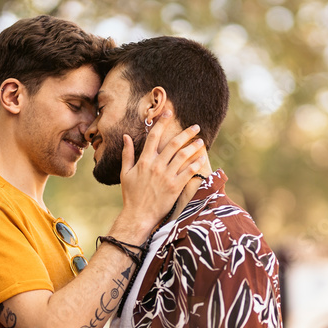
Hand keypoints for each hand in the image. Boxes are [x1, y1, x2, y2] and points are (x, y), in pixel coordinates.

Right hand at [119, 111, 204, 230]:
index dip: (162, 122)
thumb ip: (126, 153)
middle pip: (173, 143)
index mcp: (144, 160)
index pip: (154, 136)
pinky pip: (188, 172)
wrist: (138, 215)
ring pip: (182, 156)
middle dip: (186, 132)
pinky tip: (201, 158)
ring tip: (200, 140)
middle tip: (195, 126)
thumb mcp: (125, 173)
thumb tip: (126, 136)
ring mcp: (166, 176)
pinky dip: (196, 163)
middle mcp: (156, 166)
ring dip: (193, 146)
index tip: (169, 112)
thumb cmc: (131, 195)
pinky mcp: (175, 187)